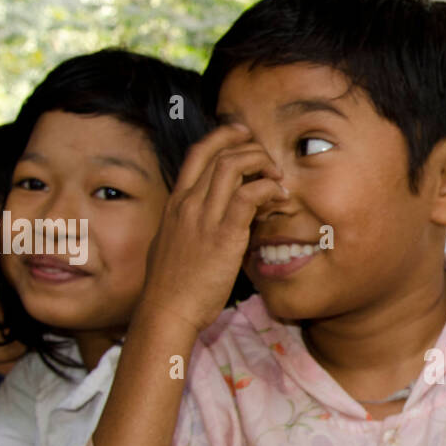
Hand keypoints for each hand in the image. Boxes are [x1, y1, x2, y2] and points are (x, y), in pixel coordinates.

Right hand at [140, 124, 286, 333]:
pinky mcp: (224, 235)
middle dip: (249, 147)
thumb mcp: (169, 245)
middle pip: (220, 153)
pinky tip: (279, 198)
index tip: (243, 135)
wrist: (167, 310)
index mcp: (175, 203)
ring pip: (234, 167)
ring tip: (276, 177)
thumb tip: (193, 223)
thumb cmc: (170, 286)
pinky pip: (249, 196)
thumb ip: (183, 226)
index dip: (223, 136)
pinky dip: (268, 189)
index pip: (198, 154)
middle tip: (268, 159)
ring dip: (261, 164)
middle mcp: (188, 203)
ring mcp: (204, 217)